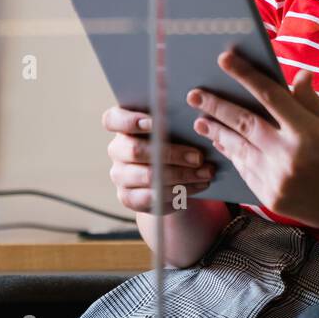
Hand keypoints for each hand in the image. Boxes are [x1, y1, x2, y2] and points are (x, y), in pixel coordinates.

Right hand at [102, 106, 216, 214]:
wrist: (169, 173)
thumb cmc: (173, 139)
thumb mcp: (173, 126)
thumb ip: (177, 120)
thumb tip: (199, 121)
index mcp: (121, 125)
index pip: (112, 120)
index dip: (131, 120)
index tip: (157, 121)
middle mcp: (116, 149)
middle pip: (135, 150)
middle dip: (171, 153)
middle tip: (198, 157)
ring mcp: (120, 175)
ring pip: (148, 176)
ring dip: (181, 175)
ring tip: (205, 173)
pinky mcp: (128, 198)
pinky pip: (152, 197)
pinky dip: (178, 192)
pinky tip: (197, 186)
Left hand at [186, 49, 318, 230]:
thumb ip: (310, 101)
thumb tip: (296, 75)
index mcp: (306, 132)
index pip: (268, 95)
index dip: (244, 75)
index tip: (225, 59)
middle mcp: (287, 155)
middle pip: (243, 122)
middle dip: (216, 106)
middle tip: (195, 94)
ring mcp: (276, 179)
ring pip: (237, 148)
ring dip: (217, 132)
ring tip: (201, 120)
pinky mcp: (271, 198)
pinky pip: (245, 171)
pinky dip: (232, 156)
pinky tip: (223, 145)